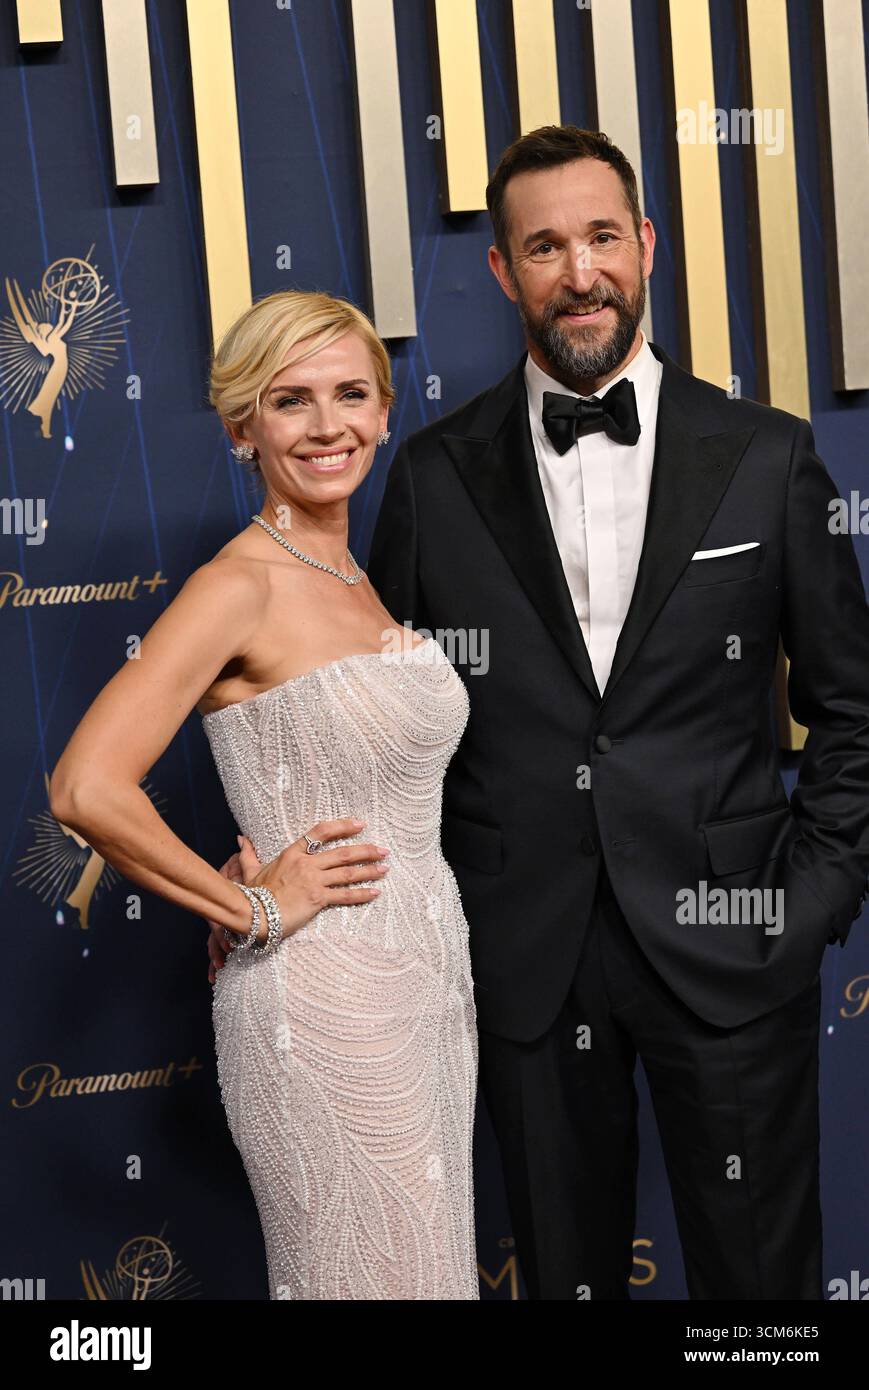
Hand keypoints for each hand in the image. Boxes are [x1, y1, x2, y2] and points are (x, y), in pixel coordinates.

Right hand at [206, 820, 388, 978]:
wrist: (254, 914)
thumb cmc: (252, 894)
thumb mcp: (251, 870)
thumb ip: (248, 854)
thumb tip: (241, 839)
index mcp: (293, 853)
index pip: (321, 832)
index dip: (343, 826)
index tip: (360, 824)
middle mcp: (307, 864)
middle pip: (343, 853)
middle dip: (366, 850)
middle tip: (383, 850)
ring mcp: (314, 881)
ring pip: (348, 873)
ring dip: (369, 870)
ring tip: (385, 869)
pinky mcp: (317, 899)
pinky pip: (344, 895)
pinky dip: (361, 894)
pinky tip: (375, 892)